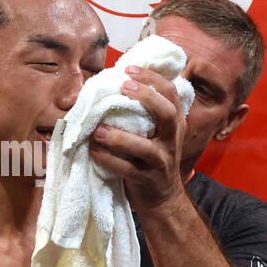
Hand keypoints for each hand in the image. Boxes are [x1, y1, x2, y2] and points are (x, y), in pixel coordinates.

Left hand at [88, 65, 187, 212]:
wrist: (162, 198)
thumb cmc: (152, 158)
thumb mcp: (156, 133)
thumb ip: (143, 113)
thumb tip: (112, 84)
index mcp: (174, 124)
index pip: (170, 93)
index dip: (152, 78)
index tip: (129, 68)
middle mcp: (172, 139)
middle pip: (167, 113)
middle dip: (146, 96)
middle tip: (122, 87)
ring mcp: (161, 161)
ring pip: (145, 147)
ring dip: (119, 137)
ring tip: (98, 130)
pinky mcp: (146, 180)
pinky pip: (127, 169)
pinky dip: (108, 160)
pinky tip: (92, 151)